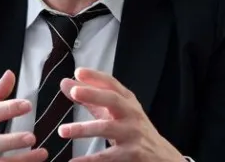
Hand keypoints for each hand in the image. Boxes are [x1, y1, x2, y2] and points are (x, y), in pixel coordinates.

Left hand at [57, 68, 183, 161]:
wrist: (162, 156)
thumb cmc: (133, 130)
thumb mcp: (115, 112)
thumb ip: (90, 99)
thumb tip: (65, 83)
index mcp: (127, 101)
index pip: (112, 84)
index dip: (96, 77)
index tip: (78, 72)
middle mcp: (132, 114)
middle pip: (113, 100)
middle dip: (94, 94)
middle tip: (74, 92)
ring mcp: (132, 134)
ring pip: (106, 128)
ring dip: (83, 129)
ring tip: (62, 131)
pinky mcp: (132, 154)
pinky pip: (107, 156)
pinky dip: (89, 160)